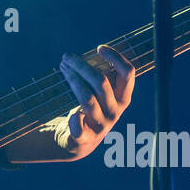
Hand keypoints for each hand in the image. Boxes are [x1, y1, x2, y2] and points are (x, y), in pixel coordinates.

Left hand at [58, 44, 134, 159]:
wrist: (81, 142)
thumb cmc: (91, 108)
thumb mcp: (102, 94)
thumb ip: (102, 75)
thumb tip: (91, 52)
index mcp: (123, 98)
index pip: (127, 74)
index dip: (116, 58)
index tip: (99, 48)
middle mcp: (115, 112)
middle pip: (101, 83)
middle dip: (82, 66)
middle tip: (67, 57)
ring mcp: (100, 125)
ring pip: (88, 99)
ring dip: (72, 80)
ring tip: (62, 68)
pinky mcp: (84, 137)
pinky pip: (80, 128)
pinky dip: (75, 121)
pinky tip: (71, 114)